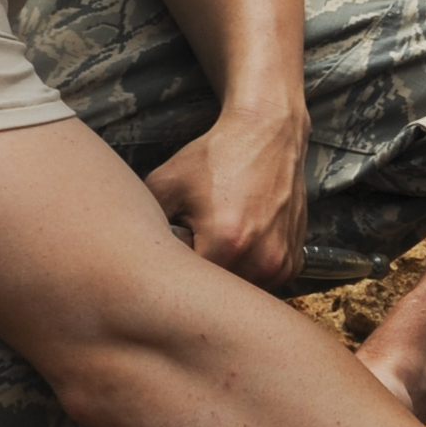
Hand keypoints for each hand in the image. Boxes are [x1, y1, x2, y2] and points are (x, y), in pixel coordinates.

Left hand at [147, 96, 309, 286]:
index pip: (185, 283)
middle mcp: (260, 258)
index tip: (175, 239)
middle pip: (215, 292)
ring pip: (239, 291)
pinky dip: (248, 268)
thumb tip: (132, 257)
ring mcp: (281, 262)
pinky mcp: (293, 260)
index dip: (174, 265)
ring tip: (220, 237)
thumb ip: (144, 227)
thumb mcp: (164, 185)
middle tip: (195, 237)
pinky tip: (242, 238)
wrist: (266, 134)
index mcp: (225, 243)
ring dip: (225, 274)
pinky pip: (262, 282)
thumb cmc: (215, 157)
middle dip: (200, 272)